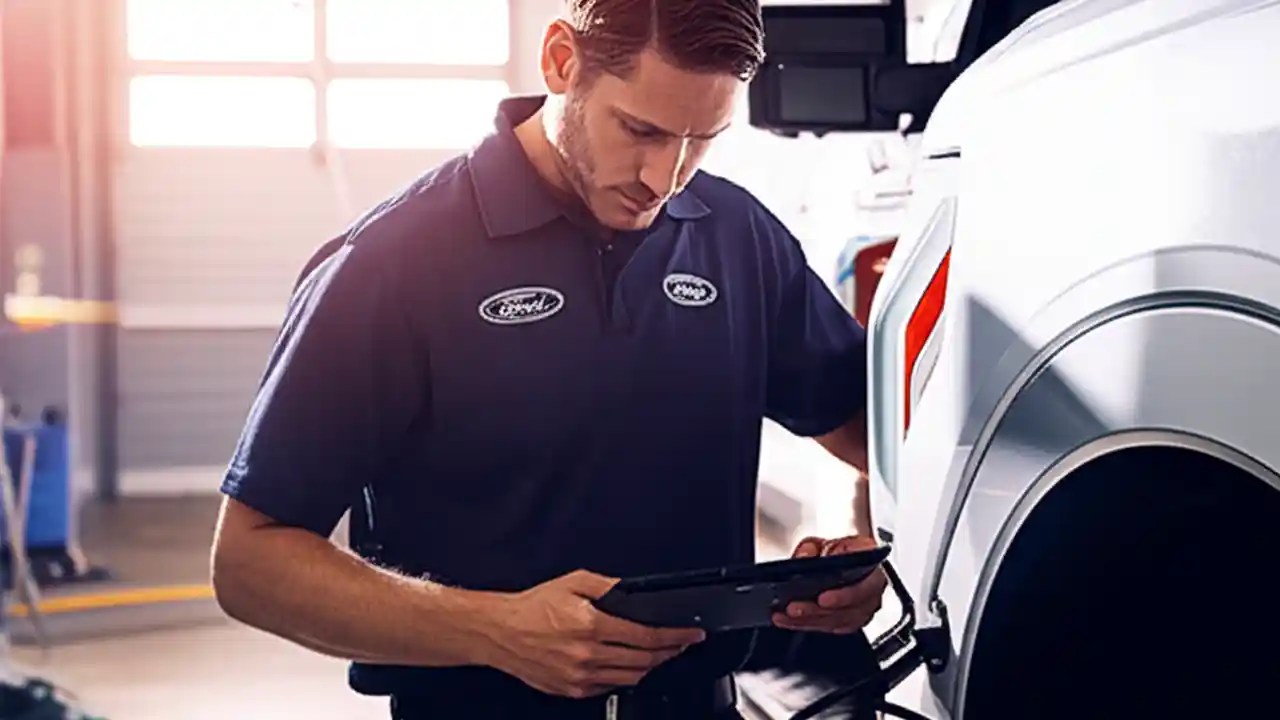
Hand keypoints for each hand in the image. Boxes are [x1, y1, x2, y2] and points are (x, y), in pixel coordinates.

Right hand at [485, 569, 705, 698]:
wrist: (500, 632)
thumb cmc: (532, 608)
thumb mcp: (573, 582)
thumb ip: (607, 586)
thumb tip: (632, 592)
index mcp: (591, 626)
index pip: (646, 635)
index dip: (675, 636)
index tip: (691, 635)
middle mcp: (588, 655)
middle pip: (644, 661)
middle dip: (669, 653)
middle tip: (682, 645)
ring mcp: (580, 677)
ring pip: (631, 678)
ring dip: (651, 668)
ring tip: (661, 656)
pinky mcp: (572, 690)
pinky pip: (610, 687)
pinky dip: (626, 678)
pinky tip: (631, 667)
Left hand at [772, 535, 887, 634]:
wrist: (846, 560)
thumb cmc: (839, 551)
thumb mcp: (824, 541)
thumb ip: (811, 547)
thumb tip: (803, 558)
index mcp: (872, 564)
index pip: (867, 585)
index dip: (845, 595)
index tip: (823, 598)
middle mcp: (872, 590)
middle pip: (848, 609)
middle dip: (818, 611)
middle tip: (794, 608)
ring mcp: (863, 608)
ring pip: (837, 621)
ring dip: (809, 621)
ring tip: (785, 616)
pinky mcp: (850, 621)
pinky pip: (830, 627)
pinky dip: (807, 625)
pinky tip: (790, 622)